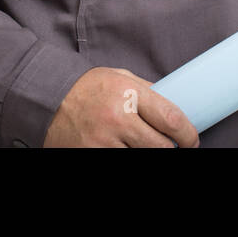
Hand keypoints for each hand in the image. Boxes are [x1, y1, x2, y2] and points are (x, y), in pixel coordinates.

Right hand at [42, 66, 199, 146]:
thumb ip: (145, 90)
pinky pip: (122, 161)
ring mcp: (104, 141)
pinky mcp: (93, 154)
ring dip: (148, 153)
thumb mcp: (117, 77)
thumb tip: (175, 104)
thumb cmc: (85, 88)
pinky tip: (125, 148)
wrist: (46, 100)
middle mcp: (118, 117)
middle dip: (172, 149)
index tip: (191, 140)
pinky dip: (127, 155)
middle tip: (172, 147)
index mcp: (127, 92)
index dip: (188, 134)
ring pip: (144, 157)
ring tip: (142, 144)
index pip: (171, 119)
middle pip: (162, 147)